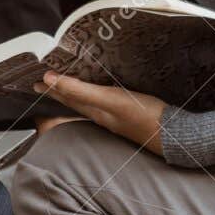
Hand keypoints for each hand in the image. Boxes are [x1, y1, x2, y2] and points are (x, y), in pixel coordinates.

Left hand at [33, 73, 165, 154]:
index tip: (36, 79)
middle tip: (45, 82)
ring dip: (75, 92)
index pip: (66, 98)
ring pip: (88, 102)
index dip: (51, 88)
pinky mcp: (131, 114)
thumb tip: (51, 79)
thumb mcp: (111, 100)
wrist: (177, 136)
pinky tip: (102, 92)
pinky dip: (96, 94)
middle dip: (59, 91)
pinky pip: (105, 102)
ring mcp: (117, 117)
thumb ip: (81, 91)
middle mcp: (103, 115)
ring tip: (66, 84)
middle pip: (74, 102)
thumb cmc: (146, 118)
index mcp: (95, 112)